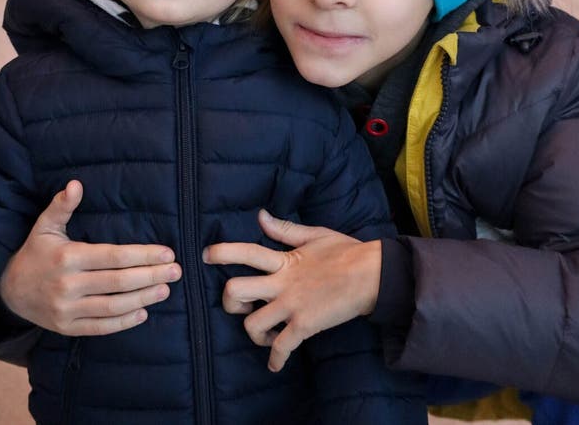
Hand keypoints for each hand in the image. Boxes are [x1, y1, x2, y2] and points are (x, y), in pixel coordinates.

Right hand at [0, 180, 181, 335]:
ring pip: (112, 307)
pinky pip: (99, 328)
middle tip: (176, 271)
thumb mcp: (45, 226)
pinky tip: (143, 313)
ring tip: (165, 290)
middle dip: (151, 276)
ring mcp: (67, 310)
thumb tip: (76, 184)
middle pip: (118, 282)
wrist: (9, 291)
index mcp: (68, 257)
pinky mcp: (66, 328)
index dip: (143, 255)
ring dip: (142, 299)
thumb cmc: (36, 252)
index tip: (167, 252)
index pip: (114, 257)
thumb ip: (62, 206)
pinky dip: (122, 323)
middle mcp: (68, 285)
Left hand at [203, 209, 380, 371]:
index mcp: (285, 260)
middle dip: (228, 300)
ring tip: (262, 332)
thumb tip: (261, 216)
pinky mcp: (305, 325)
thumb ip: (285, 230)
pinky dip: (275, 359)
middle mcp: (283, 283)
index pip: (247, 252)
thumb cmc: (346, 253)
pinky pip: (282, 348)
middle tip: (235, 305)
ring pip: (252, 324)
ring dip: (252, 333)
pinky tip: (275, 364)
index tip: (205, 255)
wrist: (372, 276)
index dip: (223, 252)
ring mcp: (292, 306)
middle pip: (237, 291)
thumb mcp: (314, 235)